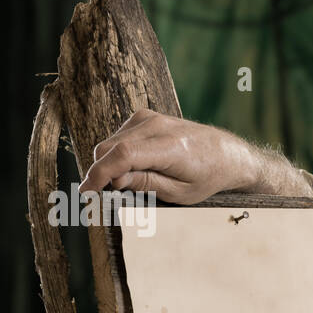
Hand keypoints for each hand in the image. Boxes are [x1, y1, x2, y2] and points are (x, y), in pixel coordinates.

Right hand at [78, 110, 274, 203]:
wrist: (226, 155)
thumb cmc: (206, 177)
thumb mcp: (179, 193)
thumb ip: (146, 185)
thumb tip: (114, 180)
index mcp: (170, 147)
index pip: (123, 156)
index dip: (100, 174)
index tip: (86, 191)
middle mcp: (157, 126)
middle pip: (110, 148)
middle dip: (102, 173)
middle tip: (110, 195)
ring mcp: (149, 118)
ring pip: (110, 143)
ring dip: (110, 164)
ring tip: (129, 183)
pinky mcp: (144, 116)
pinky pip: (118, 137)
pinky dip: (117, 154)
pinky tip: (134, 167)